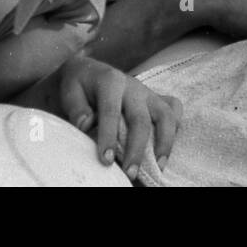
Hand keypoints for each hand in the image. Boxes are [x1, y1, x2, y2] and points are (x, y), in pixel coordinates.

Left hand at [55, 55, 181, 178]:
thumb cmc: (79, 87)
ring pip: (165, 115)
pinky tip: (167, 146)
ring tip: (158, 167)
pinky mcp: (156, 98)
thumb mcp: (70, 92)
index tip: (106, 160)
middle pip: (141, 119)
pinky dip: (176, 126)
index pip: (111, 112)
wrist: (88, 72)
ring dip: (164, 142)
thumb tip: (86, 124)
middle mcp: (133, 86)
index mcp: (110, 81)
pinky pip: (174, 108)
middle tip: (130, 173)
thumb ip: (77, 108)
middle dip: (137, 149)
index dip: (109, 137)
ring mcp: (148, 93)